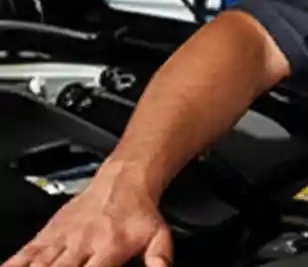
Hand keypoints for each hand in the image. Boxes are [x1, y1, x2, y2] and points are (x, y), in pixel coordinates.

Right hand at [2, 163, 171, 266]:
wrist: (123, 181)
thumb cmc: (138, 213)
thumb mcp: (159, 236)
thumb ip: (159, 258)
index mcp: (109, 248)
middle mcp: (82, 244)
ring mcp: (62, 239)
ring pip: (39, 264)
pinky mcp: (48, 234)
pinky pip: (25, 253)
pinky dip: (13, 264)